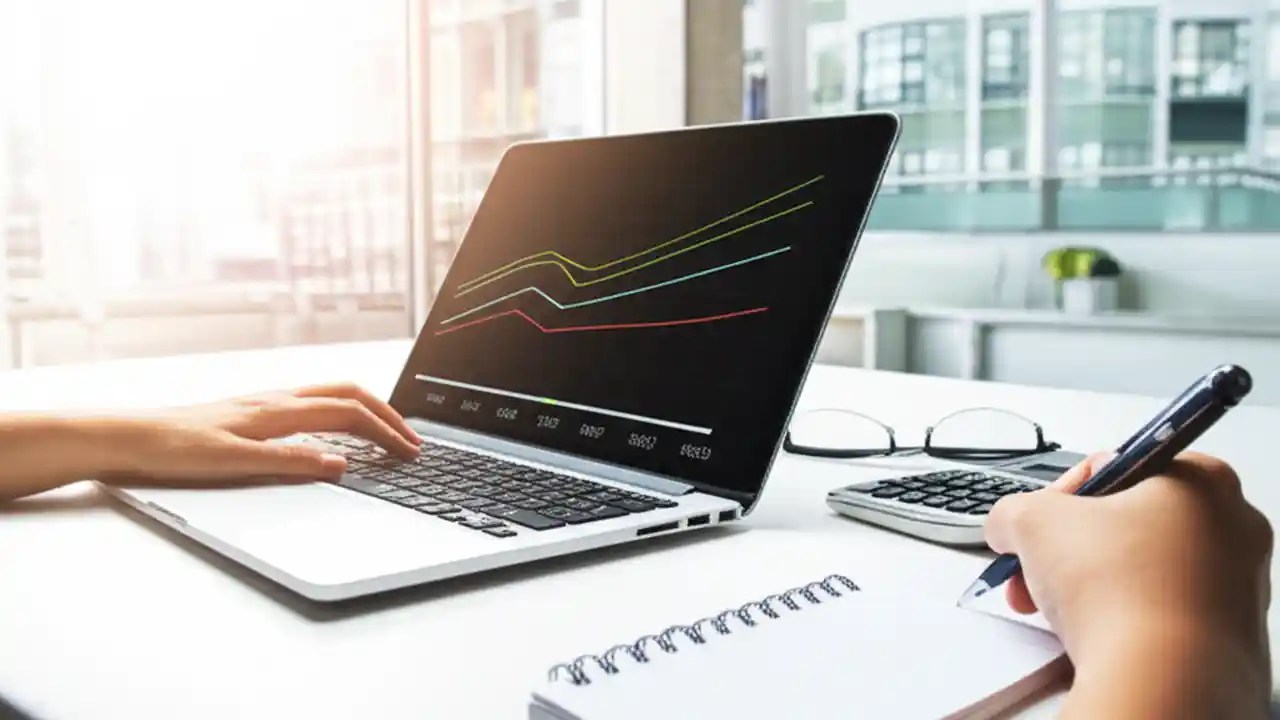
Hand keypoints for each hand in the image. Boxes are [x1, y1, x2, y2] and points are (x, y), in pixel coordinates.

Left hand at [101, 383, 420, 485]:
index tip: (411, 453)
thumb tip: (341, 464)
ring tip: (387, 431)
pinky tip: (337, 430)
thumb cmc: (171, 450)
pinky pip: (312, 402)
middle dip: (388, 415)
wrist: (126, 438)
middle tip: (412, 441)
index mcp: (278, 410)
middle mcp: (275, 399)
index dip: (386, 433)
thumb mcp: (234, 463)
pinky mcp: (253, 411)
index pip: (350, 414)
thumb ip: (290, 462)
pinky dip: (341, 412)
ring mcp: (265, 402)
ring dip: (367, 409)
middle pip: (349, 394)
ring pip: (332, 393)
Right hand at [985, 452, 1271, 717]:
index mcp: (1202, 480)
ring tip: (1050, 604)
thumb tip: (1007, 525)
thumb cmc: (1122, 592)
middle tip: (1037, 564)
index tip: (1041, 519)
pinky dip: (1120, 615)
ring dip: (1085, 582)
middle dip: (1067, 547)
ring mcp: (1236, 583)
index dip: (1064, 494)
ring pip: (1139, 568)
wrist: (1160, 679)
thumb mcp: (1033, 522)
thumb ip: (1011, 511)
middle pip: (1124, 522)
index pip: (1115, 467)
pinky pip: (1159, 609)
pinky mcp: (1228, 633)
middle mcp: (1232, 527)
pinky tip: (1088, 631)